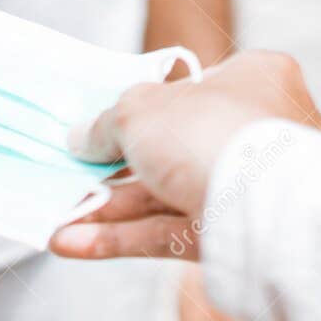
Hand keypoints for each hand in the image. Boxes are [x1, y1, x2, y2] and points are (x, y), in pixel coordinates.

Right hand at [50, 50, 320, 257]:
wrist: (261, 210)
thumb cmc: (208, 132)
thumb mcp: (140, 109)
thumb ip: (106, 123)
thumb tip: (83, 138)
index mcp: (255, 79)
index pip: (195, 88)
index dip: (145, 104)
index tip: (104, 123)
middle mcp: (257, 132)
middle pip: (173, 147)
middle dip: (115, 166)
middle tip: (73, 173)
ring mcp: (247, 188)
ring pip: (166, 195)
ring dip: (109, 208)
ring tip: (58, 215)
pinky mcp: (233, 237)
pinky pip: (170, 232)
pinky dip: (123, 237)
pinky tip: (72, 240)